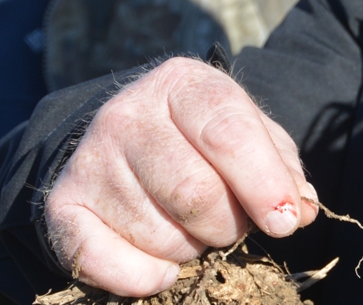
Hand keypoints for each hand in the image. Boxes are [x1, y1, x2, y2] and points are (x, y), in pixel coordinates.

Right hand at [44, 58, 317, 296]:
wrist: (122, 142)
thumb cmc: (202, 140)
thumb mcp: (250, 135)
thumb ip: (281, 169)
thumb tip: (300, 210)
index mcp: (183, 84)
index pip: (227, 134)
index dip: (264, 185)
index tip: (285, 220)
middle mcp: (127, 114)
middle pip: (195, 193)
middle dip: (228, 224)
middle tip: (230, 222)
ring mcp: (89, 160)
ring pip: (161, 234)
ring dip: (191, 248)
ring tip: (190, 226)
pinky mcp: (62, 206)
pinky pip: (107, 263)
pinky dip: (146, 277)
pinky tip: (161, 262)